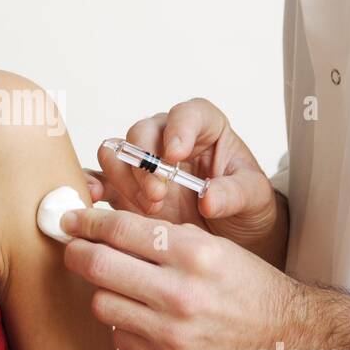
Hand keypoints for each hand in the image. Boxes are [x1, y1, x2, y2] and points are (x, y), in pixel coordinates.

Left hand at [59, 206, 349, 349]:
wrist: (283, 336)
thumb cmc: (245, 286)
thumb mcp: (211, 245)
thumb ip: (160, 236)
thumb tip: (100, 226)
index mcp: (194, 254)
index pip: (118, 229)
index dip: (86, 221)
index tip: (72, 221)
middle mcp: (181, 294)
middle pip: (97, 266)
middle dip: (76, 252)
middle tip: (73, 248)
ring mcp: (171, 335)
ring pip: (100, 303)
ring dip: (102, 291)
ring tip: (120, 285)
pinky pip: (119, 337)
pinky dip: (124, 323)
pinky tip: (143, 316)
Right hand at [85, 99, 282, 255]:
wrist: (232, 236)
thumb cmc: (246, 207)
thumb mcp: (255, 199)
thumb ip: (234, 194)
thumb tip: (209, 198)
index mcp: (205, 129)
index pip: (187, 113)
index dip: (178, 129)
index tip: (177, 154)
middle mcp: (168, 139)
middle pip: (143, 132)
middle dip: (146, 162)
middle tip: (158, 194)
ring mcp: (143, 164)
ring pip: (116, 152)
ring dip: (124, 178)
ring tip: (146, 207)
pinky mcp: (126, 188)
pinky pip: (100, 179)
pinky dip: (93, 187)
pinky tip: (95, 200)